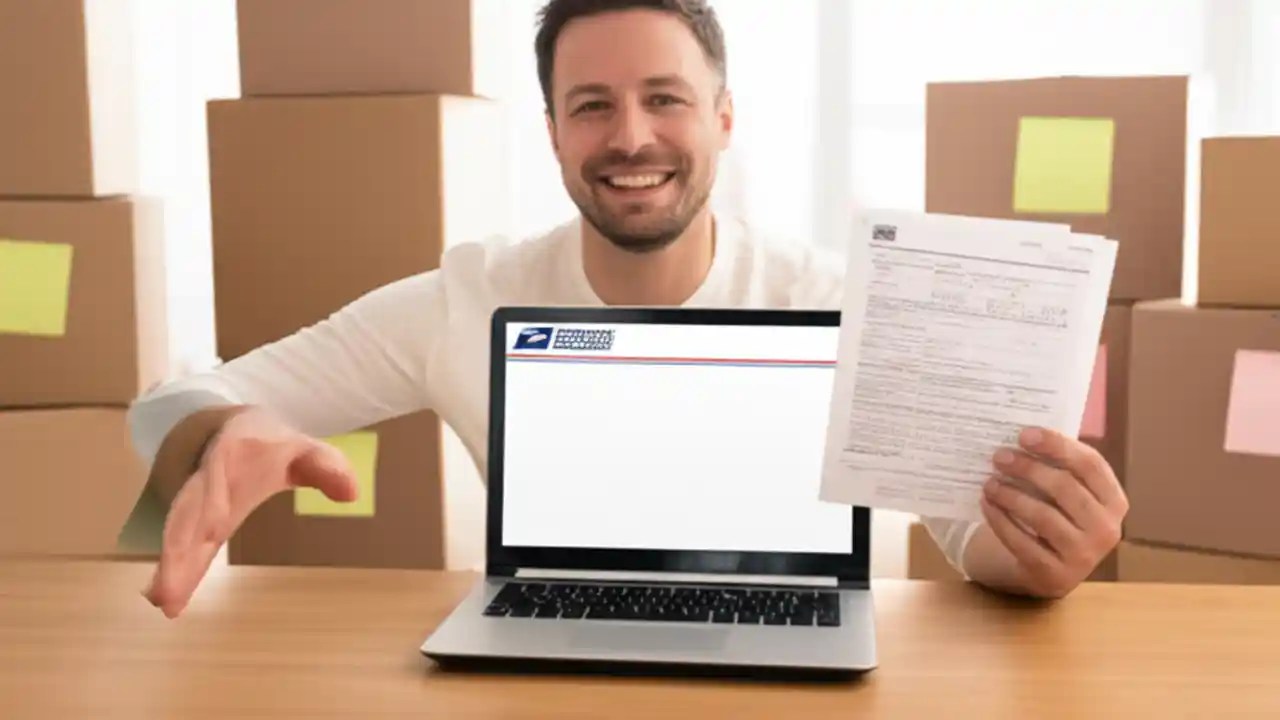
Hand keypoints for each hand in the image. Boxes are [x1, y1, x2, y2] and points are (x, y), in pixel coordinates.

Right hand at [141, 408, 358, 617]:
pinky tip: (168, 602)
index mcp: (230, 457)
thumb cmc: (270, 446)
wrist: (230, 431)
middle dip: (179, 549)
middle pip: (188, 514)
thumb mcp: (302, 449)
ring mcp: (196, 504)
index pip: (220, 476)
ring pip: (180, 534)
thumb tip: (351, 494)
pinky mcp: (196, 524)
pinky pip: (184, 546)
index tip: (216, 526)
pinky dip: (176, 570)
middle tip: (168, 589)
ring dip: (173, 566)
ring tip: (164, 601)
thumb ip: (326, 467)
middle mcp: (205, 483)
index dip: (215, 498)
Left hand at [980, 427, 1128, 597]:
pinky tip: (987, 504)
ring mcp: (1084, 556)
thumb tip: (1023, 434)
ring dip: (1010, 495)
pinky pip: (1022, 542)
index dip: (1058, 445)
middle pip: (1065, 488)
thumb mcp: (1070, 495)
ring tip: (989, 482)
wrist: (1052, 570)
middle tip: (999, 456)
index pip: (1090, 465)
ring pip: (1042, 516)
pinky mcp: (1055, 574)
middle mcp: (1106, 529)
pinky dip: (1000, 520)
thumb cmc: (1060, 517)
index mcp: (1115, 501)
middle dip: (1028, 468)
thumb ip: (1059, 468)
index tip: (1024, 434)